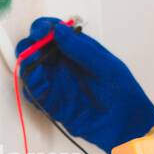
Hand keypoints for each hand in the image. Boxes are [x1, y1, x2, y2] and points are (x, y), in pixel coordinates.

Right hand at [16, 17, 153, 153]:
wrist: (127, 125)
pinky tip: (34, 83)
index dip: (43, 28)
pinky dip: (30, 87)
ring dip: (26, 65)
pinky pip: (34, 93)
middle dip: (29, 46)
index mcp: (77, 49)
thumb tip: (58, 30)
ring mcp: (57, 83)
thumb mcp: (106, 66)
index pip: (53, 32)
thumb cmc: (122, 92)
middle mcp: (63, 64)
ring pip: (31, 70)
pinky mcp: (53, 103)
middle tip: (31, 49)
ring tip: (31, 65)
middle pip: (36, 49)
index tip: (41, 32)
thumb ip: (81, 49)